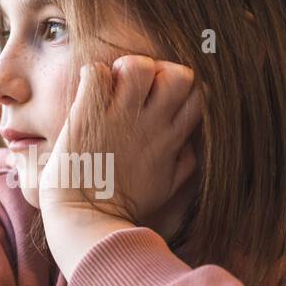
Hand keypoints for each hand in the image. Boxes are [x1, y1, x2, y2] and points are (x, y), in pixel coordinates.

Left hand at [39, 54, 201, 225]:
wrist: (85, 220)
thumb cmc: (123, 206)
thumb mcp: (166, 188)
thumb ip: (184, 163)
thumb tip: (190, 145)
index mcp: (170, 139)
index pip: (199, 95)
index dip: (183, 89)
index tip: (161, 99)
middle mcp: (151, 124)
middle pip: (179, 73)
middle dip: (160, 72)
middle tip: (136, 90)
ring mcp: (120, 116)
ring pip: (139, 65)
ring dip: (125, 69)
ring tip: (112, 89)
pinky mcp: (89, 113)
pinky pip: (97, 73)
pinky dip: (92, 77)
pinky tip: (88, 95)